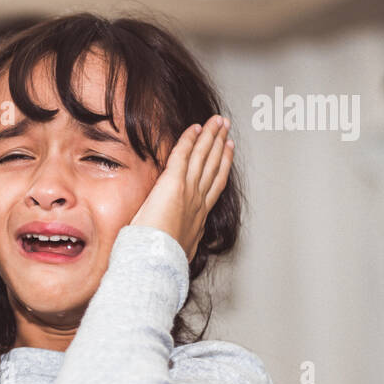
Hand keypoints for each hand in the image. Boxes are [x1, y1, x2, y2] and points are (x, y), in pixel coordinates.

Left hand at [130, 114, 233, 260]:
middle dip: (221, 146)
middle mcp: (197, 200)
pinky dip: (189, 139)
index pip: (214, 185)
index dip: (222, 166)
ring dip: (211, 137)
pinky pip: (183, 155)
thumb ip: (182, 240)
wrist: (156, 260)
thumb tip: (181, 243)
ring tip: (218, 123)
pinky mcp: (173, 183)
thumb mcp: (178, 248)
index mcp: (198, 216)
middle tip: (227, 130)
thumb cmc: (160, 259)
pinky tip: (195, 127)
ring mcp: (188, 190)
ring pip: (203, 157)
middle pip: (213, 167)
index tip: (227, 153)